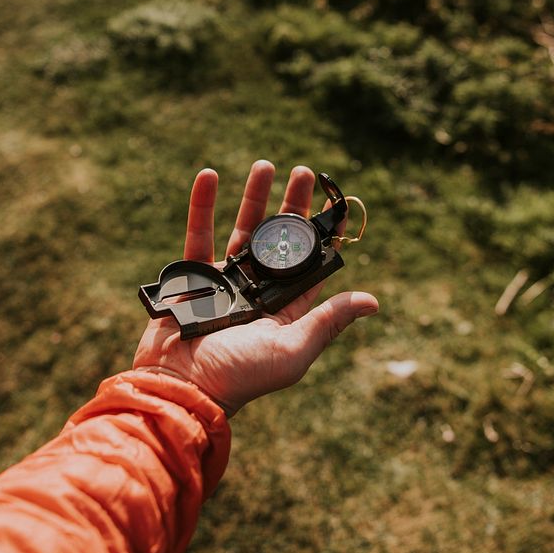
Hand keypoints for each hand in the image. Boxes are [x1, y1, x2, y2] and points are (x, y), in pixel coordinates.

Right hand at [133, 160, 378, 415]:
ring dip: (253, 195)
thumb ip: (328, 320)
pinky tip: (209, 174)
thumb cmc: (240, 377)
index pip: (312, 262)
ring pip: (242, 228)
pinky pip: (198, 232)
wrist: (181, 388)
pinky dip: (202, 204)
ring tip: (266, 164)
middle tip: (303, 172)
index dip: (324, 232)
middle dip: (292, 204)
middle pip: (279, 238)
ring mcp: (225, 280)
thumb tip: (373, 300)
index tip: (335, 201)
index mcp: (286, 306)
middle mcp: (258, 289)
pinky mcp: (192, 275)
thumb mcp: (292, 350)